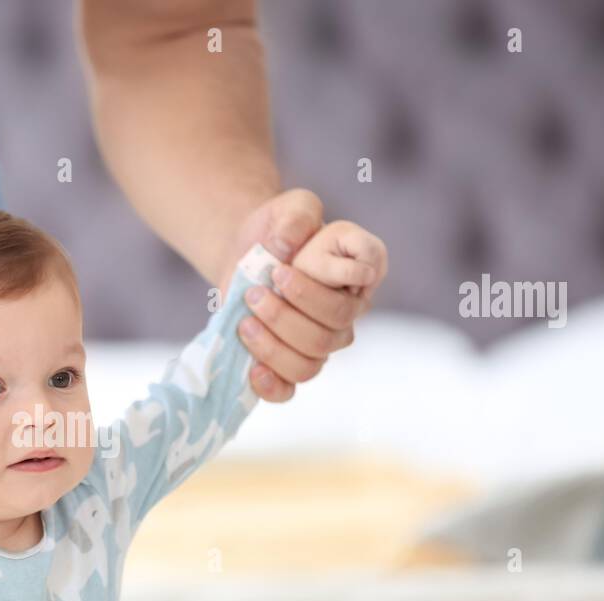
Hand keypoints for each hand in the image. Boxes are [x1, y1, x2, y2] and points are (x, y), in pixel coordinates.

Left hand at [219, 190, 387, 401]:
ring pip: (309, 365)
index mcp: (357, 280)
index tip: (279, 271)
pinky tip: (253, 370)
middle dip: (285, 317)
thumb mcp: (291, 208)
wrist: (248, 249)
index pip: (350, 301)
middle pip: (327, 337)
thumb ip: (297, 217)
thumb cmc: (279, 228)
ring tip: (245, 321)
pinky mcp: (287, 361)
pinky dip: (272, 386)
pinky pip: (289, 389)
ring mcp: (318, 343)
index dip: (315, 295)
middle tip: (254, 292)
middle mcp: (345, 317)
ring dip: (273, 347)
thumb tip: (286, 247)